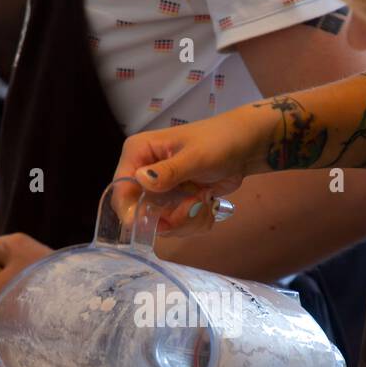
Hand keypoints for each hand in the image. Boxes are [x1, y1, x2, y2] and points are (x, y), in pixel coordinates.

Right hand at [111, 106, 270, 236]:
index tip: (154, 223)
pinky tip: (207, 204)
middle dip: (169, 217)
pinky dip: (195, 221)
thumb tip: (141, 180)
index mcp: (139, 152)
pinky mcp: (174, 203)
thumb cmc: (219, 141)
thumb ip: (169, 171)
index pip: (121, 186)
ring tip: (205, 200)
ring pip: (160, 223)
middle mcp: (144, 172)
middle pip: (139, 211)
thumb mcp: (195, 156)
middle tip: (193, 205)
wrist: (244, 147)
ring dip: (187, 220)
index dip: (131, 209)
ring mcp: (159, 190)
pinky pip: (176, 225)